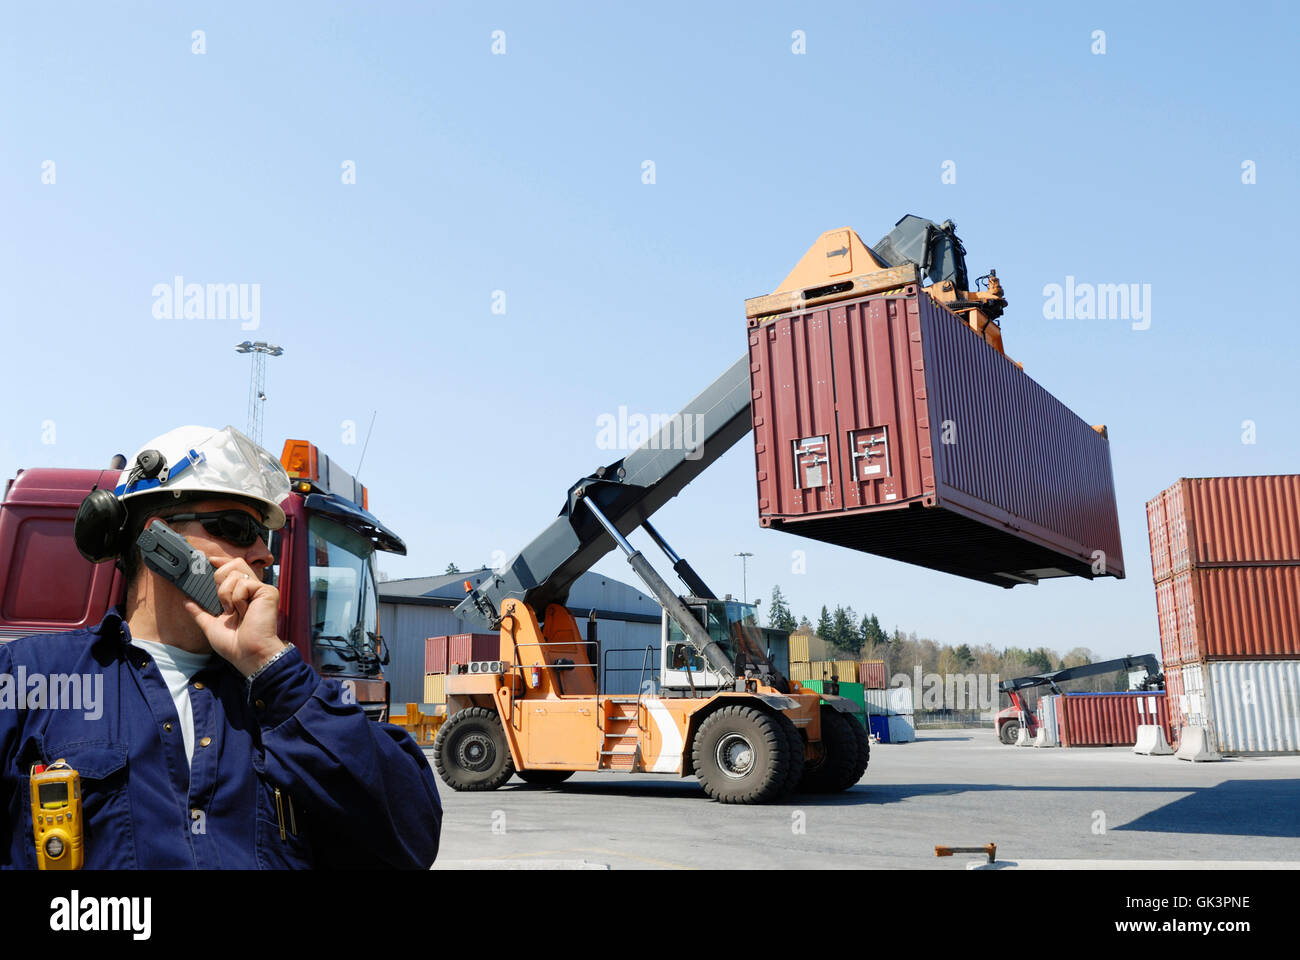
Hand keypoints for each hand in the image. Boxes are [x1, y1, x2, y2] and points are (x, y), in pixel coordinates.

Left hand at [183, 556, 287, 677]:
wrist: (248, 654)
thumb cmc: (234, 644)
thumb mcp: (211, 625)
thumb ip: (200, 611)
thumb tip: (187, 601)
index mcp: (240, 596)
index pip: (232, 569)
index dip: (221, 561)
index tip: (208, 560)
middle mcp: (251, 590)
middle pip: (235, 563)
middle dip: (220, 578)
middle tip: (221, 600)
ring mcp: (260, 590)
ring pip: (235, 573)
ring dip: (226, 594)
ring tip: (233, 611)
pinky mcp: (267, 592)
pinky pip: (244, 584)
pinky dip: (237, 599)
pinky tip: (243, 611)